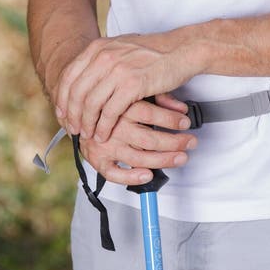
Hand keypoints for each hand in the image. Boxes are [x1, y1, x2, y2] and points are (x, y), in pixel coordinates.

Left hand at [55, 31, 201, 141]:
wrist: (181, 49)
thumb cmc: (154, 52)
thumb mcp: (121, 48)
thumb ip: (102, 60)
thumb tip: (84, 80)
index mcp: (99, 47)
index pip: (69, 75)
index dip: (62, 98)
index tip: (62, 113)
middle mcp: (104, 56)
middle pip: (77, 92)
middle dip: (72, 115)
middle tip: (73, 129)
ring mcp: (117, 70)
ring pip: (91, 104)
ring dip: (87, 124)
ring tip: (88, 135)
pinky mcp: (132, 84)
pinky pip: (110, 112)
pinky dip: (104, 127)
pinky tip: (104, 135)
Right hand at [78, 95, 197, 185]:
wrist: (79, 112)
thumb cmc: (111, 103)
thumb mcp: (133, 92)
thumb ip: (157, 97)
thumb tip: (180, 107)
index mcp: (121, 106)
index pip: (150, 114)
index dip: (171, 119)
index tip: (186, 122)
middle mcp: (113, 126)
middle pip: (149, 139)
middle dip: (174, 142)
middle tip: (190, 142)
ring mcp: (105, 145)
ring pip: (138, 158)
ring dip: (163, 160)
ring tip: (181, 158)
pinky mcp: (98, 160)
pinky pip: (115, 174)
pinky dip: (132, 176)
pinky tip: (149, 175)